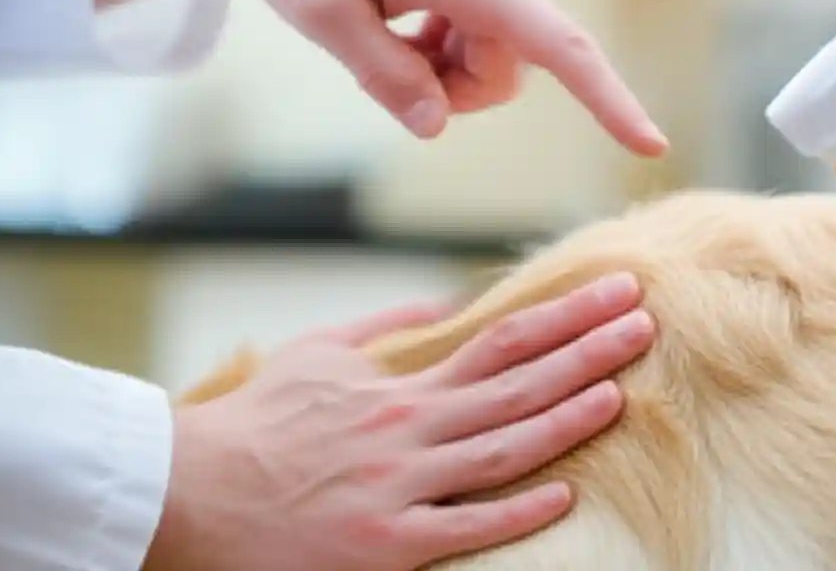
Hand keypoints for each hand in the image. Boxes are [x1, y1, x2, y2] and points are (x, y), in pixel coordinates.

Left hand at [95, 0, 666, 153]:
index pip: (556, 43)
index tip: (650, 141)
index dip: (607, 99)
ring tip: (384, 34)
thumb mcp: (321, 16)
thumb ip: (385, 75)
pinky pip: (480, 29)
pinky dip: (441, 44)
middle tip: (384, 71)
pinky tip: (397, 20)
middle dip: (453, 90)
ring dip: (443, 67)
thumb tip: (436, 126)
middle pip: (508, 66)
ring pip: (494, 53)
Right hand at [143, 273, 654, 570]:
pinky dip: (517, 510)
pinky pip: (465, 525)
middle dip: (587, 351)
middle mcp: (413, 428)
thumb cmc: (257, 423)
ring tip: (621, 389)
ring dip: (569, 417)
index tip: (615, 293)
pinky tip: (565, 492)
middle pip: (518, 383)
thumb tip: (439, 305)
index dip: (566, 315)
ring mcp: (403, 485)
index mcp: (402, 386)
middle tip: (644, 321)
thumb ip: (384, 327)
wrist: (191, 491)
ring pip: (504, 448)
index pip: (503, 339)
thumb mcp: (318, 353)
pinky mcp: (386, 542)